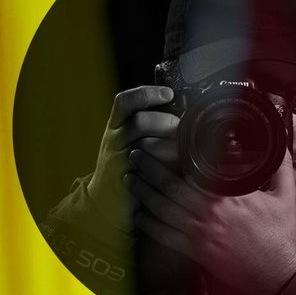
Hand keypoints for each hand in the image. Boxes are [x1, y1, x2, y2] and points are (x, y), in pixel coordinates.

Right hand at [81, 85, 179, 229]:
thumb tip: (189, 116)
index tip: (169, 93)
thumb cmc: (131, 169)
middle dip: (164, 122)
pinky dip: (163, 165)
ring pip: (142, 143)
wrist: (106, 201)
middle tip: (181, 129)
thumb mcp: (139, 144)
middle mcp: (114, 138)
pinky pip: (145, 167)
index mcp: (118, 126)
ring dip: (168, 144)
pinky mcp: (125, 178)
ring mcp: (117, 158)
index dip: (146, 94)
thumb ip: (156, 130)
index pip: (125, 101)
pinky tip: (177, 169)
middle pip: (138, 121)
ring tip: (182, 150)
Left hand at [127, 139, 295, 294]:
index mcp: (229, 195)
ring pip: (161, 208)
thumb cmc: (280, 235)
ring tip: (131, 179)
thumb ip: (280, 167)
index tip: (163, 142)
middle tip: (136, 155)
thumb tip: (280, 143)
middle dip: (149, 168)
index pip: (195, 168)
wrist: (277, 272)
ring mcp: (199, 232)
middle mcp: (209, 211)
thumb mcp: (285, 196)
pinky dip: (148, 225)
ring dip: (142, 192)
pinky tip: (138, 215)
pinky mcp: (194, 250)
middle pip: (169, 185)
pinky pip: (163, 235)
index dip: (176, 153)